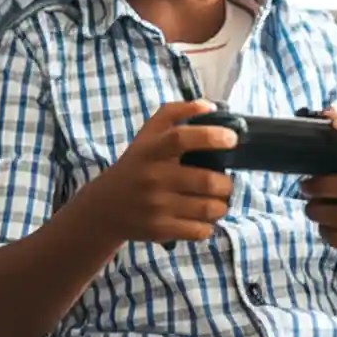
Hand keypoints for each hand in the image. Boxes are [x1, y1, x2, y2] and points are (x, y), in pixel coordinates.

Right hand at [82, 100, 236, 243]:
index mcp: (151, 150)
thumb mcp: (147, 135)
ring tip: (216, 201)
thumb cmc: (135, 166)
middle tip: (223, 183)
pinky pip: (200, 231)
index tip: (232, 138)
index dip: (210, 136)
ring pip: (209, 208)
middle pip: (207, 181)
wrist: (105, 207)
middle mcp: (153, 178)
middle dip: (225, 184)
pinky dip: (208, 225)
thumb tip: (209, 106)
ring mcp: (156, 206)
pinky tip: (201, 218)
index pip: (181, 139)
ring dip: (220, 205)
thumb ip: (174, 113)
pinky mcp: (160, 230)